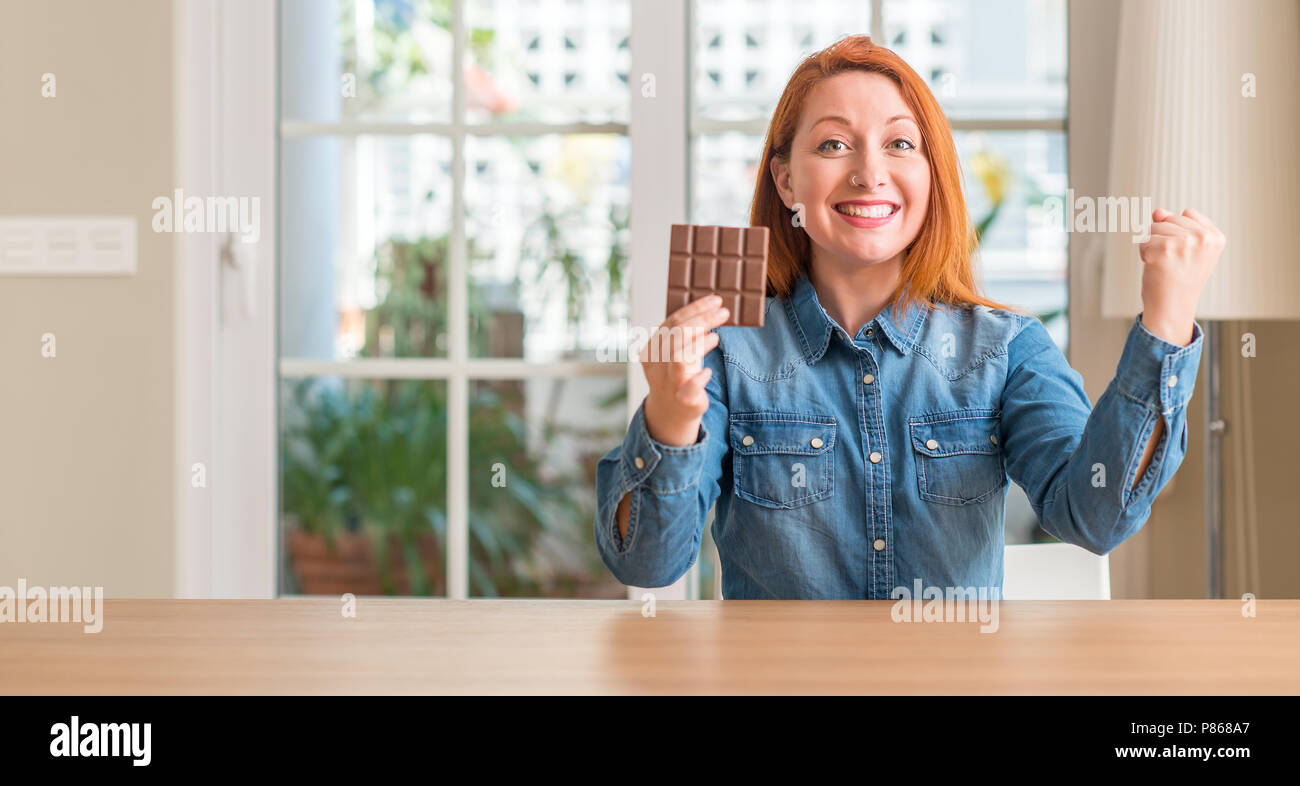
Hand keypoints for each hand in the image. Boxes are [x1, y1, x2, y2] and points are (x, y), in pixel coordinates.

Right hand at [640, 295, 729, 446]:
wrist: (671, 412)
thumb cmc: (678, 374)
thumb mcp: (675, 351)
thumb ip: (684, 333)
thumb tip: (711, 307)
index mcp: (653, 349)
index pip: (672, 322)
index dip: (695, 309)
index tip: (715, 301)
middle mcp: (656, 365)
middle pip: (676, 335)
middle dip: (701, 320)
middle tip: (723, 312)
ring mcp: (668, 383)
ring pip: (679, 358)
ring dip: (699, 344)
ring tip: (716, 336)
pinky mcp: (682, 400)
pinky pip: (690, 388)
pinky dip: (699, 377)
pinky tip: (708, 372)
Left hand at [1137, 208, 1223, 345]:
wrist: (1172, 307)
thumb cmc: (1178, 279)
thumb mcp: (1185, 249)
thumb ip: (1174, 225)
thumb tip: (1158, 211)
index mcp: (1215, 237)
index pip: (1187, 213)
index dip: (1178, 232)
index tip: (1184, 253)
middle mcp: (1203, 238)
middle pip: (1169, 218)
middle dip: (1163, 238)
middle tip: (1172, 262)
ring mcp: (1184, 242)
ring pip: (1154, 227)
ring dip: (1152, 245)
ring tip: (1164, 264)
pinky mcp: (1164, 248)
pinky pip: (1143, 239)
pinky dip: (1144, 253)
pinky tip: (1155, 267)